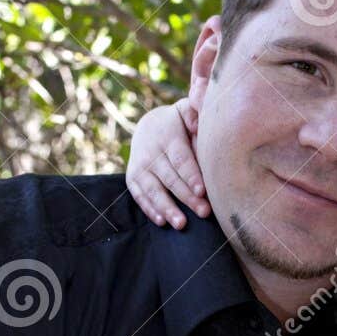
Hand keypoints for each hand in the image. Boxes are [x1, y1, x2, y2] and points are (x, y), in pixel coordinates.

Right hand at [127, 98, 210, 228]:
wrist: (149, 126)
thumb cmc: (179, 123)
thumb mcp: (187, 111)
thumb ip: (197, 112)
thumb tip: (201, 121)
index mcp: (167, 136)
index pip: (180, 158)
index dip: (190, 174)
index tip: (202, 190)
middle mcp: (150, 151)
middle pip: (170, 177)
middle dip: (187, 196)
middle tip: (204, 212)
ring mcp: (140, 166)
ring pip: (153, 189)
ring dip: (167, 208)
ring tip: (182, 224)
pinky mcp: (132, 178)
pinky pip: (140, 195)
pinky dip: (150, 209)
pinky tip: (162, 221)